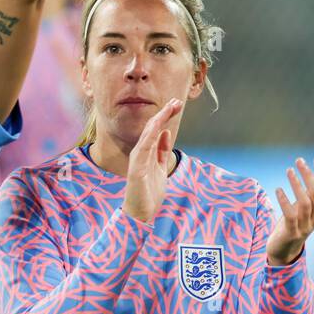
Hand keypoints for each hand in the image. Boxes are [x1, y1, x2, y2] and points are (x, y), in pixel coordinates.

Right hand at [122, 99, 180, 223]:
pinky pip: (143, 151)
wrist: (140, 213)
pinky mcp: (136, 171)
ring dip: (158, 121)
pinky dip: (149, 138)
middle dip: (164, 113)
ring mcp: (137, 161)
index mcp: (147, 152)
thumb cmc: (148, 191)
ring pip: (147, 136)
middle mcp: (140, 153)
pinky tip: (157, 128)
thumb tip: (166, 132)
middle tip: (176, 100)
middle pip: (152, 128)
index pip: (157, 129)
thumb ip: (161, 150)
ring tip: (169, 108)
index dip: (166, 116)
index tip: (177, 103)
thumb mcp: (160, 167)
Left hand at [267, 156, 313, 265]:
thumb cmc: (294, 223)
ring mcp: (305, 226)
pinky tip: (278, 189)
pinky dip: (284, 201)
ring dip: (297, 185)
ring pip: (305, 203)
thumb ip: (309, 191)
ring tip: (289, 171)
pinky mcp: (292, 233)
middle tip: (299, 161)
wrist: (284, 250)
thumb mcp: (304, 206)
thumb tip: (313, 169)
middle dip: (308, 175)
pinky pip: (290, 215)